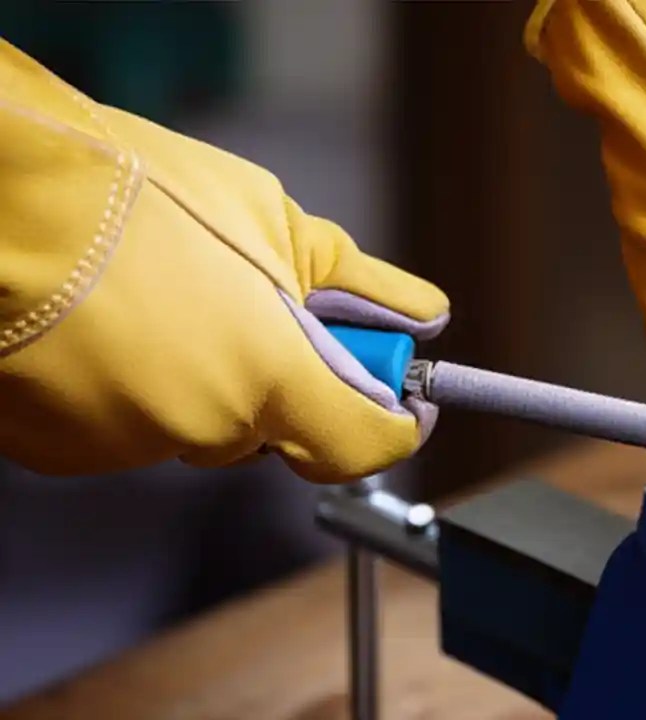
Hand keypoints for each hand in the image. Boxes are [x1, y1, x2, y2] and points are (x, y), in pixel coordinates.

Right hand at [0, 41, 447, 482]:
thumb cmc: (130, 195)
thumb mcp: (274, 222)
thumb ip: (362, 287)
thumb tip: (426, 314)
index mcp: (268, 379)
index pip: (363, 446)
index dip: (394, 423)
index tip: (403, 397)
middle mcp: (203, 429)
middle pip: (279, 431)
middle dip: (285, 379)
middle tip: (259, 309)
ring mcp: (127, 446)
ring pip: (202, 427)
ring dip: (206, 382)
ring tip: (167, 302)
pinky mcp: (64, 451)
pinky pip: (132, 428)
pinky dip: (138, 390)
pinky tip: (115, 330)